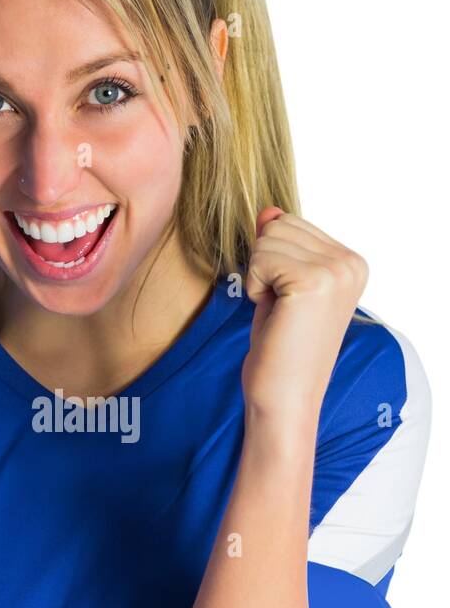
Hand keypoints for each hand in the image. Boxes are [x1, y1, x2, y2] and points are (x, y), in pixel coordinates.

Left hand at [241, 208, 368, 422]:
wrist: (284, 396)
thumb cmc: (280, 348)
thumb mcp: (279, 285)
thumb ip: (279, 245)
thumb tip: (269, 211)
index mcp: (352, 262)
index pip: (291, 223)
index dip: (273, 261)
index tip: (288, 301)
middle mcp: (351, 263)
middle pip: (278, 226)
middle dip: (264, 265)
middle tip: (280, 308)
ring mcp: (336, 271)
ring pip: (266, 240)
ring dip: (259, 277)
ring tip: (279, 313)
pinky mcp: (314, 282)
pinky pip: (260, 259)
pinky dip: (254, 288)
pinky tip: (273, 315)